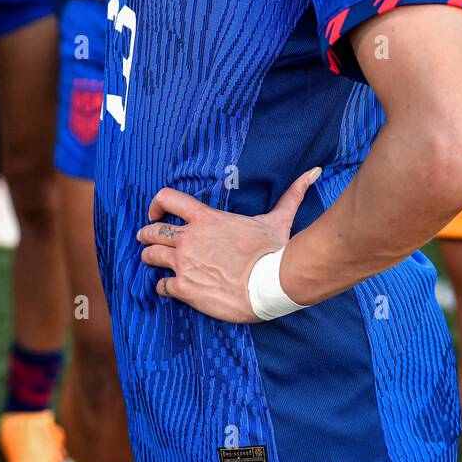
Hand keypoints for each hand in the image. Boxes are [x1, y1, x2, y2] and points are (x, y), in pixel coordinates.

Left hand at [137, 166, 321, 322]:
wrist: (272, 284)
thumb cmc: (273, 251)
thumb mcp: (278, 219)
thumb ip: (291, 194)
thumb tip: (314, 172)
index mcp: (206, 219)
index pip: (167, 198)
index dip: (156, 205)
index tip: (156, 214)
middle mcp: (190, 238)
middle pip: (151, 231)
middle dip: (147, 236)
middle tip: (148, 241)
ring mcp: (184, 263)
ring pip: (150, 256)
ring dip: (151, 259)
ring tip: (155, 263)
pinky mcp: (185, 288)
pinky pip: (161, 286)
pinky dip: (162, 287)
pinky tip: (169, 288)